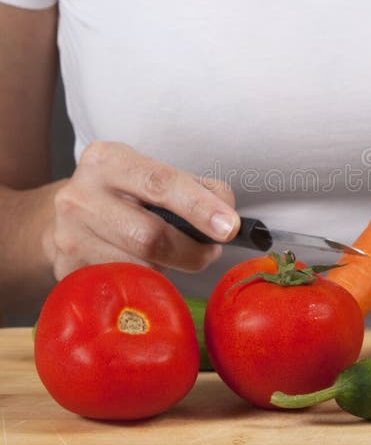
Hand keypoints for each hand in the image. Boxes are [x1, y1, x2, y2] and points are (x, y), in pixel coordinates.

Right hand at [44, 141, 239, 280]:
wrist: (69, 215)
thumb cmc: (125, 195)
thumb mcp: (152, 176)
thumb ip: (196, 189)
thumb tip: (227, 219)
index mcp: (107, 160)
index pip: (160, 183)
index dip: (199, 207)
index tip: (229, 227)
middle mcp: (79, 195)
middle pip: (150, 236)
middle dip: (192, 250)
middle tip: (210, 251)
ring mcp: (68, 235)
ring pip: (139, 266)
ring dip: (169, 267)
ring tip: (174, 256)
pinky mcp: (67, 269)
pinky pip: (123, 284)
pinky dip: (146, 281)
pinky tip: (146, 268)